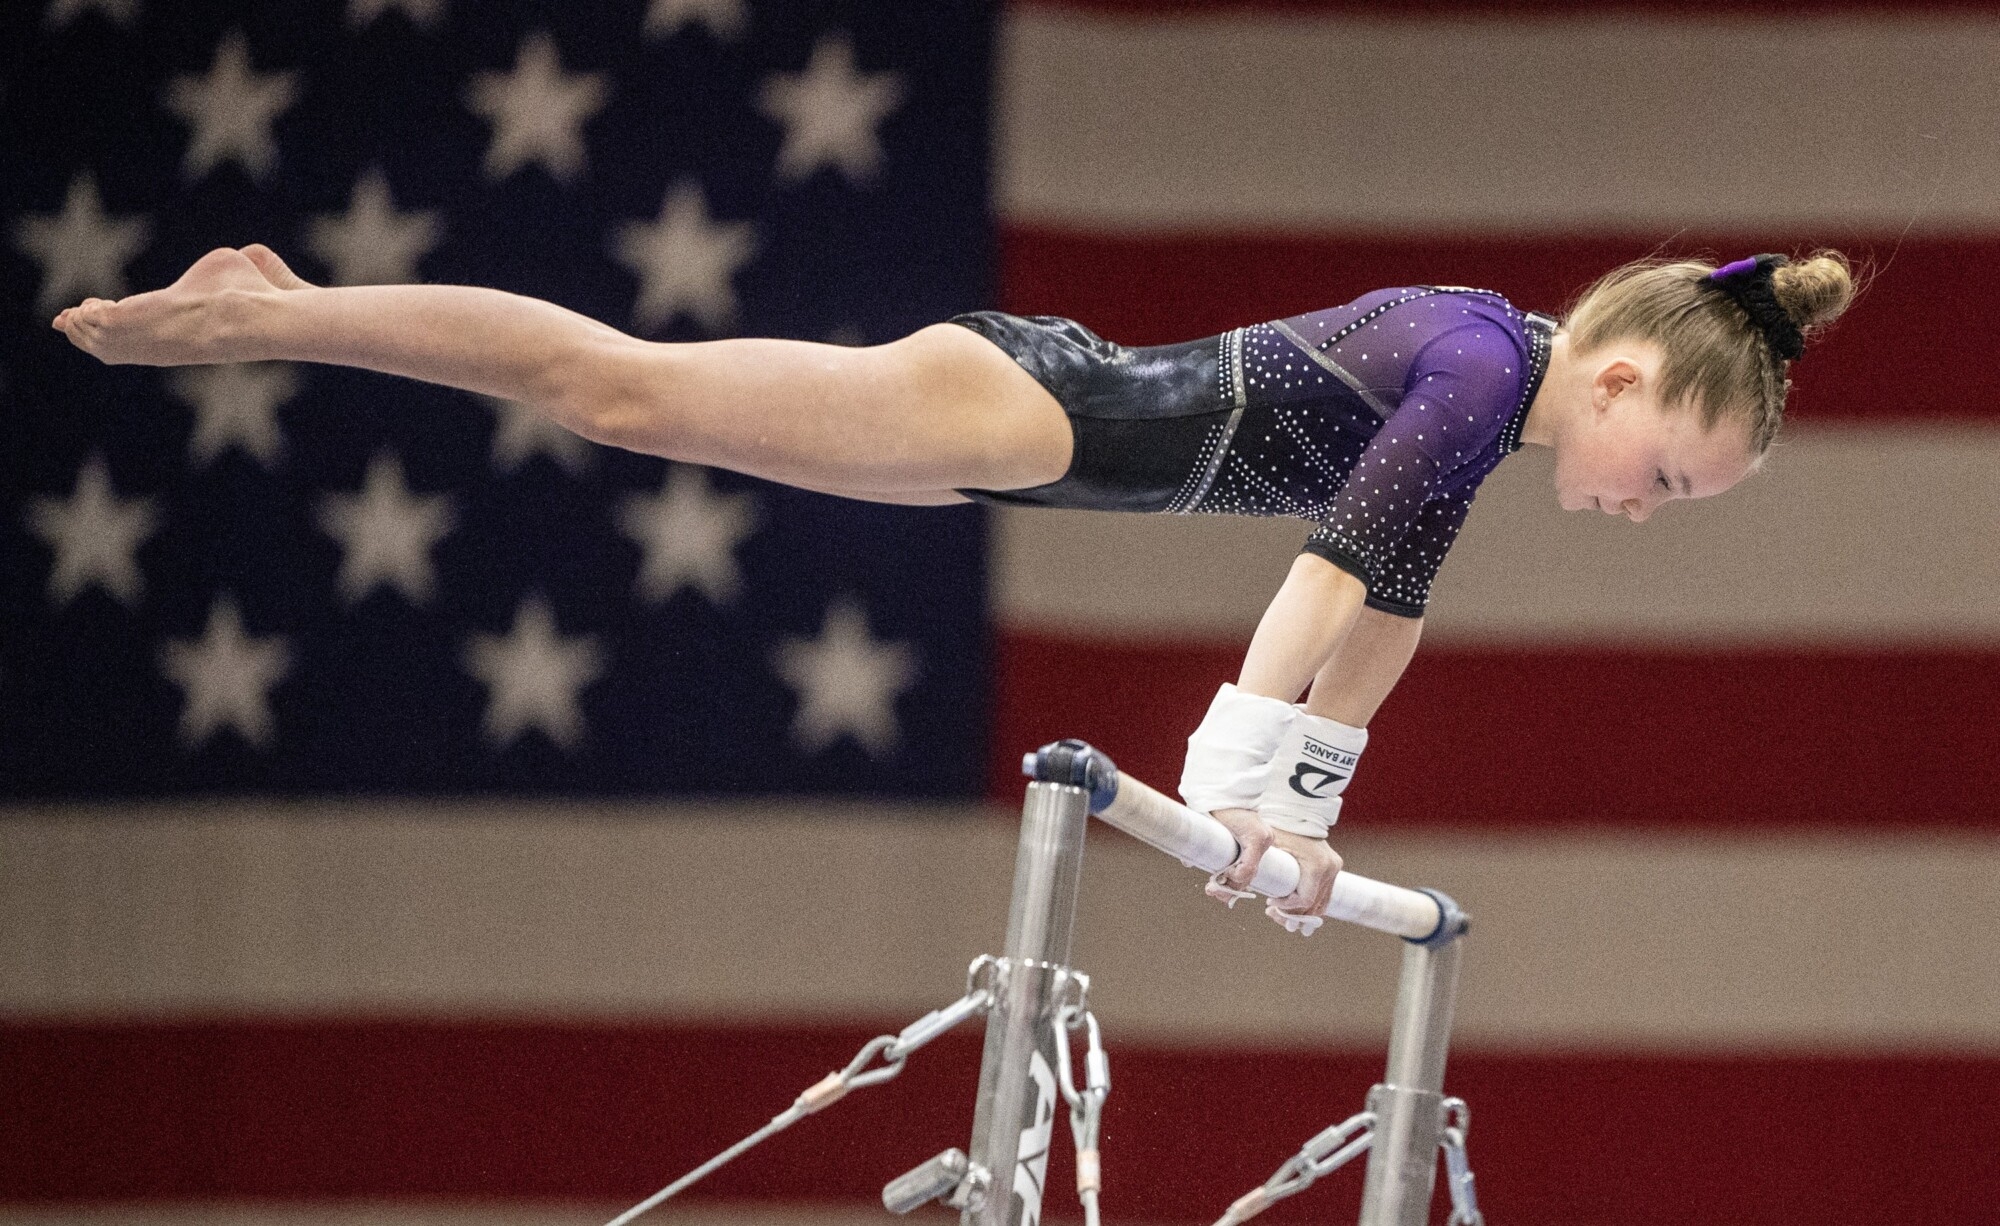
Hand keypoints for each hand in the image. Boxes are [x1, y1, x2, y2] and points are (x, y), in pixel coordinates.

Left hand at [1203, 808, 1343, 933]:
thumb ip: (1248, 867)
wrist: (1297, 810)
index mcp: (1315, 864)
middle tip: (1270, 913)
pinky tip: (1290, 904)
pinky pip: (1324, 896)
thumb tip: (1214, 889)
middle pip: (1313, 907)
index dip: (1285, 908)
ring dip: (1300, 913)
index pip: (1303, 900)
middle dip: (1292, 915)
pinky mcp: (1333, 868)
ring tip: (1279, 912)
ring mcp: (1334, 868)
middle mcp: (1329, 867)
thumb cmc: (1278, 827)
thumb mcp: (1265, 846)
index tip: (1268, 905)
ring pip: (1320, 905)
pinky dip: (1309, 904)